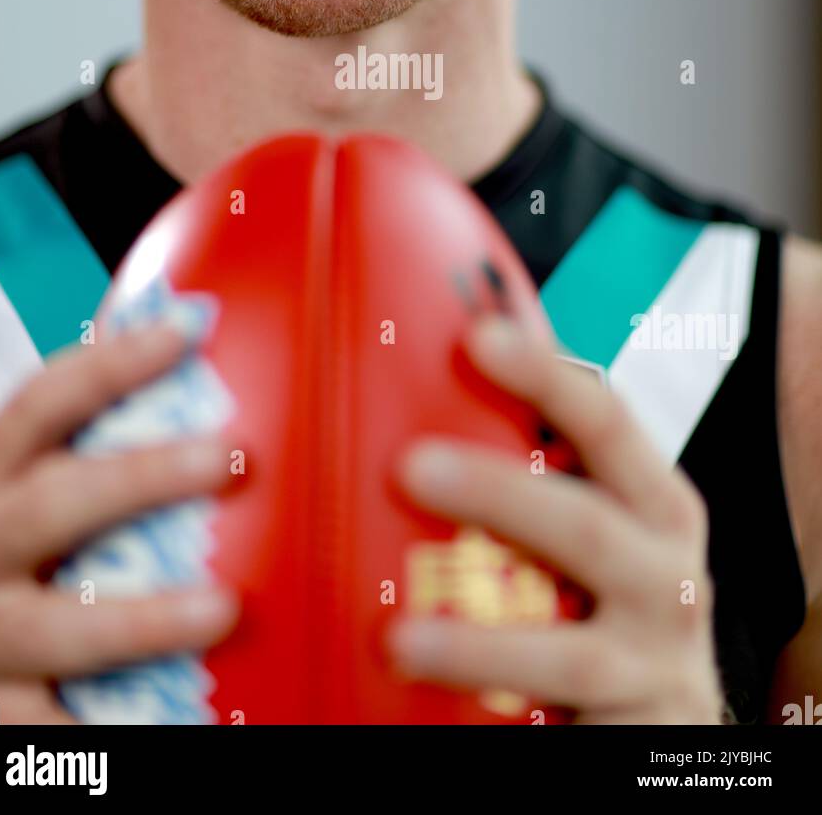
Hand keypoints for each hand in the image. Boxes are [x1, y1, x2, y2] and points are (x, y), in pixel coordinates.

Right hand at [0, 323, 240, 723]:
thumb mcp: (2, 490)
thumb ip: (75, 439)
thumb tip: (182, 335)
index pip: (40, 404)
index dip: (110, 362)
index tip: (184, 330)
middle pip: (53, 506)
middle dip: (140, 478)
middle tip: (227, 460)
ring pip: (57, 630)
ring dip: (142, 619)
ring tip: (220, 609)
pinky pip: (54, 732)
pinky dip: (114, 738)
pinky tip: (180, 728)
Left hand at [386, 314, 724, 723]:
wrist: (663, 723)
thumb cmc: (609, 603)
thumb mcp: (594, 525)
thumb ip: (539, 465)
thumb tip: (436, 367)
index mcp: (655, 503)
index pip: (608, 421)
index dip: (547, 377)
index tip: (479, 336)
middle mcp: (672, 576)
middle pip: (585, 528)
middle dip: (498, 495)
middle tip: (410, 467)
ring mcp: (658, 663)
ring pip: (571, 651)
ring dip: (478, 643)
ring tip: (397, 636)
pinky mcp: (637, 733)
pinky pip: (560, 721)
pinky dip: (496, 709)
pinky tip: (425, 692)